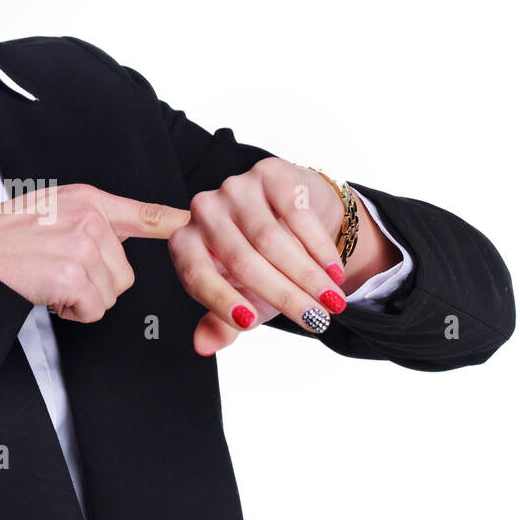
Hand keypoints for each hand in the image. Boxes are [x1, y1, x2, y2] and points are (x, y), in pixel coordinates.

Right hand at [0, 183, 189, 322]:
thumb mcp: (48, 212)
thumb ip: (88, 221)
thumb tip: (119, 240)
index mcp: (86, 199)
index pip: (141, 212)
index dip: (168, 222)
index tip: (186, 223)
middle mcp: (89, 216)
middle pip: (125, 272)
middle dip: (94, 283)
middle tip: (55, 271)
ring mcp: (83, 244)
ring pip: (111, 294)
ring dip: (80, 298)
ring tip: (46, 278)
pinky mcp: (74, 274)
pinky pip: (94, 309)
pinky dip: (71, 311)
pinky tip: (45, 292)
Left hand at [167, 159, 348, 354]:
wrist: (296, 218)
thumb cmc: (262, 265)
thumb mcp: (243, 298)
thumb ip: (221, 323)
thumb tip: (202, 347)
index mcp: (185, 244)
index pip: (196, 275)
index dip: (221, 300)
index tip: (250, 323)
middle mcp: (202, 211)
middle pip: (242, 260)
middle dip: (284, 295)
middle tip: (317, 320)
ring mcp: (234, 188)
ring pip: (271, 240)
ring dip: (308, 276)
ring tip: (333, 302)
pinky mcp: (268, 172)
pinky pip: (296, 214)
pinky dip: (319, 248)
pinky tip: (334, 271)